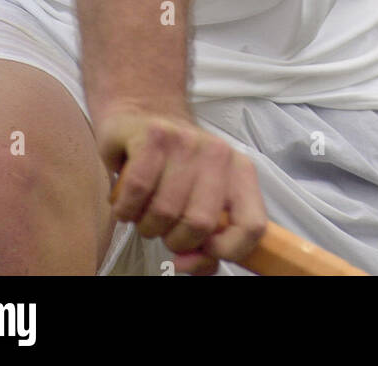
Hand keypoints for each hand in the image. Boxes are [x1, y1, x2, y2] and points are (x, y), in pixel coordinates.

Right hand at [99, 107, 266, 273]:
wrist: (142, 114)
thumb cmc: (170, 169)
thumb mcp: (199, 202)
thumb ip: (206, 243)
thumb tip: (186, 262)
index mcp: (240, 171)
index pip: (252, 226)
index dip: (227, 251)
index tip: (203, 250)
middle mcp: (218, 153)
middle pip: (200, 224)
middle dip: (174, 239)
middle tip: (164, 225)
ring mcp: (186, 141)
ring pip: (164, 211)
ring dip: (146, 224)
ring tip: (144, 209)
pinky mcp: (153, 135)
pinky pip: (137, 191)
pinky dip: (125, 208)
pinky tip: (126, 202)